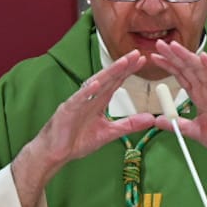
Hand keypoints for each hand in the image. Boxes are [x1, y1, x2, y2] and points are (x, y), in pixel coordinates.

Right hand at [11, 51, 158, 206]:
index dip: (128, 71)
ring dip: (108, 73)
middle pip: (108, 79)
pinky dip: (86, 92)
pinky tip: (95, 84)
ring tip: (122, 63)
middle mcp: (89, 98)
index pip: (116, 82)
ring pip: (95, 85)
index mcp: (98, 101)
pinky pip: (78, 100)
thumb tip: (151, 119)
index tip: (141, 60)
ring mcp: (78, 102)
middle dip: (122, 66)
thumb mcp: (109, 133)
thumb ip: (128, 125)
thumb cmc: (77, 140)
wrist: (55, 153)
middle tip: (136, 54)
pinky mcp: (67, 111)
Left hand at [149, 40, 206, 175]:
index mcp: (200, 97)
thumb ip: (178, 124)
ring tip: (174, 46)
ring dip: (187, 57)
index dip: (169, 66)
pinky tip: (203, 57)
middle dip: (173, 56)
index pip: (182, 76)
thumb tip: (158, 121)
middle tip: (159, 44)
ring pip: (200, 69)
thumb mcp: (195, 131)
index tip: (155, 57)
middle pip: (188, 68)